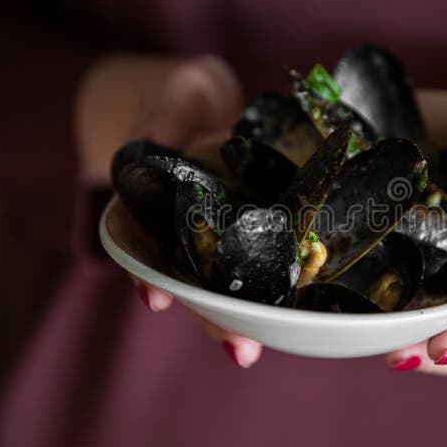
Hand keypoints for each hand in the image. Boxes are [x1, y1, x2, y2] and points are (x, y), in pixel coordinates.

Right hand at [76, 53, 263, 366]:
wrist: (215, 106)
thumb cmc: (183, 100)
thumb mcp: (171, 97)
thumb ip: (163, 114)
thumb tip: (156, 139)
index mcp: (153, 206)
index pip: (144, 246)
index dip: (148, 276)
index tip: (155, 300)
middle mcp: (188, 232)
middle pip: (193, 281)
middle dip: (212, 317)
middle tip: (239, 349)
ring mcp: (225, 238)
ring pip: (231, 284)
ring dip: (248, 317)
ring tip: (259, 349)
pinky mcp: (261, 233)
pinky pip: (271, 261)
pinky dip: (286, 285)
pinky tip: (302, 311)